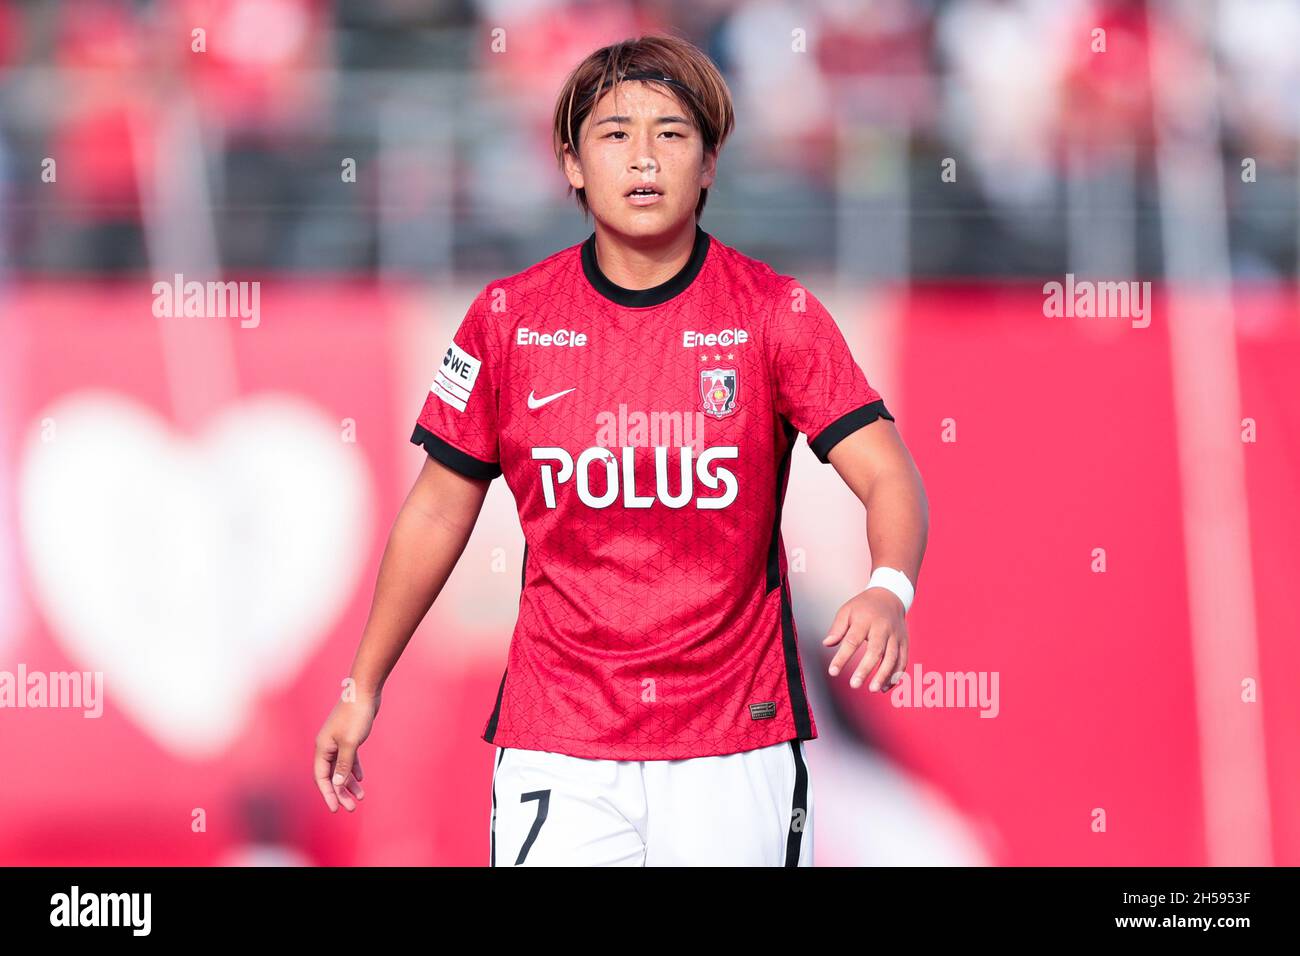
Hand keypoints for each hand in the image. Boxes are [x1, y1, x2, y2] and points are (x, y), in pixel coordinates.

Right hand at [313, 690, 380, 812]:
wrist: (365, 692)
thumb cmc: (356, 715)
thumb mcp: (350, 743)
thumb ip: (343, 764)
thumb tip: (336, 783)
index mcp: (322, 747)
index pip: (321, 777)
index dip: (328, 794)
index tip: (336, 809)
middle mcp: (327, 746)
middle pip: (331, 775)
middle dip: (340, 792)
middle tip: (352, 807)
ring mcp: (337, 741)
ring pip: (340, 768)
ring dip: (348, 783)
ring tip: (360, 797)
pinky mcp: (348, 737)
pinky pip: (348, 758)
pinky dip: (353, 769)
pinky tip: (360, 779)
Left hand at [822, 588, 908, 692]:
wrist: (890, 596)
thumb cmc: (864, 607)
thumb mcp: (847, 611)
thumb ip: (837, 628)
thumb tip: (826, 644)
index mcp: (865, 620)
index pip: (852, 640)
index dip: (842, 657)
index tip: (832, 672)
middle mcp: (883, 628)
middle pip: (876, 650)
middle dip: (866, 669)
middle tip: (854, 684)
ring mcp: (896, 636)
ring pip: (893, 658)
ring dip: (884, 675)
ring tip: (873, 689)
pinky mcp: (905, 642)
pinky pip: (903, 661)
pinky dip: (896, 675)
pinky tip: (885, 687)